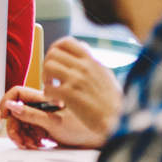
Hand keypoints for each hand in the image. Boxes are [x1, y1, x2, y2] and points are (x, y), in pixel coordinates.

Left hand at [0, 38, 119, 149]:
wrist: (116, 120)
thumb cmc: (112, 101)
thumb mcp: (105, 74)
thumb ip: (92, 61)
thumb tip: (84, 48)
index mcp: (91, 60)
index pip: (66, 41)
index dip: (54, 49)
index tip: (55, 62)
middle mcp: (83, 66)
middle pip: (53, 52)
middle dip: (47, 65)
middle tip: (51, 79)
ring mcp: (76, 79)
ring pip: (48, 66)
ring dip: (45, 79)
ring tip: (53, 90)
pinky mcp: (70, 94)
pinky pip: (48, 88)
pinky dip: (48, 96)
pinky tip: (57, 102)